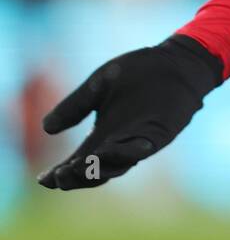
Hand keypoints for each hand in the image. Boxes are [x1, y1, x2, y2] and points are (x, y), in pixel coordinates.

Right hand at [38, 36, 222, 189]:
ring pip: (118, 165)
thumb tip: (45, 128)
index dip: (62, 173)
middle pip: (96, 170)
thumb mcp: (99, 85)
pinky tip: (109, 150)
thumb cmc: (140, 71)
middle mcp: (120, 142)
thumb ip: (75, 106)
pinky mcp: (160, 134)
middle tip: (58, 177)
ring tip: (78, 168)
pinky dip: (125, 152)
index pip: (79, 161)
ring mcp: (140, 140)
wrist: (176, 59)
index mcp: (103, 134)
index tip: (43, 180)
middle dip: (77, 176)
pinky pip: (141, 149)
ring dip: (98, 168)